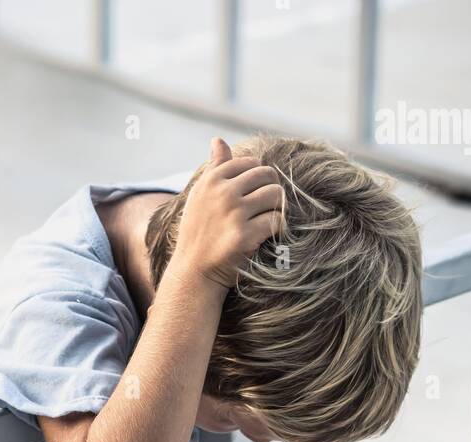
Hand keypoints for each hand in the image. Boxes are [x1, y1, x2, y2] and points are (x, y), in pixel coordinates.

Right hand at [171, 137, 281, 289]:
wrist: (193, 273)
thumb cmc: (199, 233)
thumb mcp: (200, 196)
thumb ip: (214, 167)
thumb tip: (218, 140)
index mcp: (212, 180)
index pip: (251, 162)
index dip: (257, 179)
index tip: (252, 197)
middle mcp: (223, 192)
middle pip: (267, 175)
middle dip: (270, 191)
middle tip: (264, 209)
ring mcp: (234, 214)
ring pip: (276, 195)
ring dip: (277, 209)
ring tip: (266, 221)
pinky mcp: (244, 236)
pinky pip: (277, 221)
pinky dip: (277, 229)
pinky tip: (267, 236)